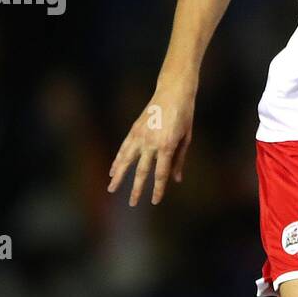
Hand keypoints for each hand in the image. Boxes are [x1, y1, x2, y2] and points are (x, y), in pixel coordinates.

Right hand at [108, 77, 196, 204]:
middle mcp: (151, 142)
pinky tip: (112, 170)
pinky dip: (117, 160)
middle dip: (137, 189)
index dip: (158, 189)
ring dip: (119, 176)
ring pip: (126, 160)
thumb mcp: (186, 138)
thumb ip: (179, 160)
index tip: (154, 201)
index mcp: (167, 146)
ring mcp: (140, 135)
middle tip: (133, 204)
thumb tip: (176, 180)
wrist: (173, 92)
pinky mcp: (134, 129)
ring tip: (112, 189)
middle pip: (142, 171)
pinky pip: (124, 148)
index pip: (161, 174)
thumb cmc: (184, 116)